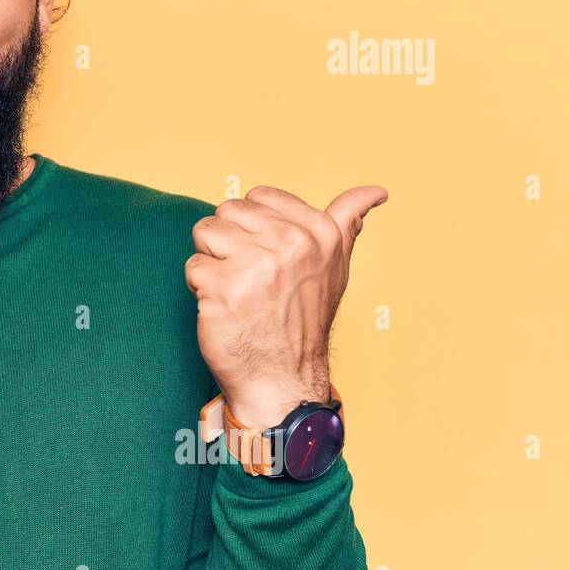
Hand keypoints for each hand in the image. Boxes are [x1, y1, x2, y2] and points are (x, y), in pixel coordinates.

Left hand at [183, 184, 387, 428]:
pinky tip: (223, 308)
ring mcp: (256, 267)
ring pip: (204, 233)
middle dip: (229, 242)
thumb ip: (347, 222)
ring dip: (211, 262)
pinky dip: (199, 288)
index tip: (269, 258)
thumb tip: (376, 191)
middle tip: (250, 278)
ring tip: (236, 290)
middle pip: (227, 212)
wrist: (284, 378)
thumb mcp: (337, 265)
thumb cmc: (304, 319)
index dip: (253, 227)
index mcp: (319, 232)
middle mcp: (290, 245)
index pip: (258, 196)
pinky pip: (193, 267)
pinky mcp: (223, 289)